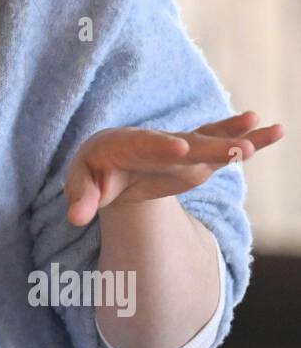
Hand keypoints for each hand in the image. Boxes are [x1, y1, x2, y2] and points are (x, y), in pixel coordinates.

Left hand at [64, 110, 284, 225]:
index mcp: (125, 144)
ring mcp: (180, 147)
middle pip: (187, 142)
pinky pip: (222, 145)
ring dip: (237, 136)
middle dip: (212, 145)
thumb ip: (80, 197)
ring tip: (268, 129)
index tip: (181, 148)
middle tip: (240, 146)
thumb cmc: (92, 172)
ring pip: (210, 140)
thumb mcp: (80, 183)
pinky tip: (272, 131)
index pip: (146, 144)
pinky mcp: (195, 156)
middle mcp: (157, 141)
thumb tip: (76, 218)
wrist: (110, 160)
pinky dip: (246, 138)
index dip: (162, 146)